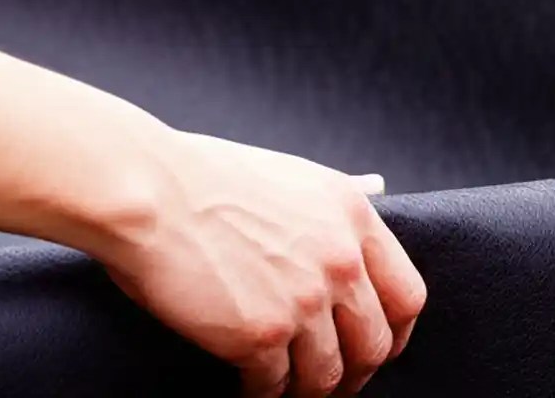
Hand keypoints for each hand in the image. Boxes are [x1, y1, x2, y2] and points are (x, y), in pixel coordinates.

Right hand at [96, 130, 425, 397]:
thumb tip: (348, 248)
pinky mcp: (260, 335)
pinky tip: (249, 389)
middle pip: (376, 343)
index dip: (395, 330)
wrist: (148, 190)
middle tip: (335, 383)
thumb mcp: (293, 181)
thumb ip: (329, 219)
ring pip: (328, 374)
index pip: (406, 294)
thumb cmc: (205, 178)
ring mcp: (304, 300)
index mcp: (354, 218)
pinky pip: (275, 386)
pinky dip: (263, 395)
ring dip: (311, 391)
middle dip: (357, 372)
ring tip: (290, 392)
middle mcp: (340, 261)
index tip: (381, 345)